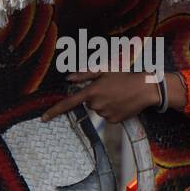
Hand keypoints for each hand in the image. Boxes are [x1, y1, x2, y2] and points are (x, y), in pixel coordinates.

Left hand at [40, 71, 162, 123]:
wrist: (145, 89)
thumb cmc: (125, 75)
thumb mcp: (104, 69)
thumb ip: (84, 74)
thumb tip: (68, 79)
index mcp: (92, 91)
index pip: (68, 103)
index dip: (54, 111)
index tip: (43, 118)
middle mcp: (97, 105)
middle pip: (88, 103)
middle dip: (95, 96)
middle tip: (110, 87)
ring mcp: (105, 114)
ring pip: (98, 109)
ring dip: (104, 102)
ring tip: (118, 94)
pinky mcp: (114, 121)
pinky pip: (107, 116)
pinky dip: (112, 109)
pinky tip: (121, 102)